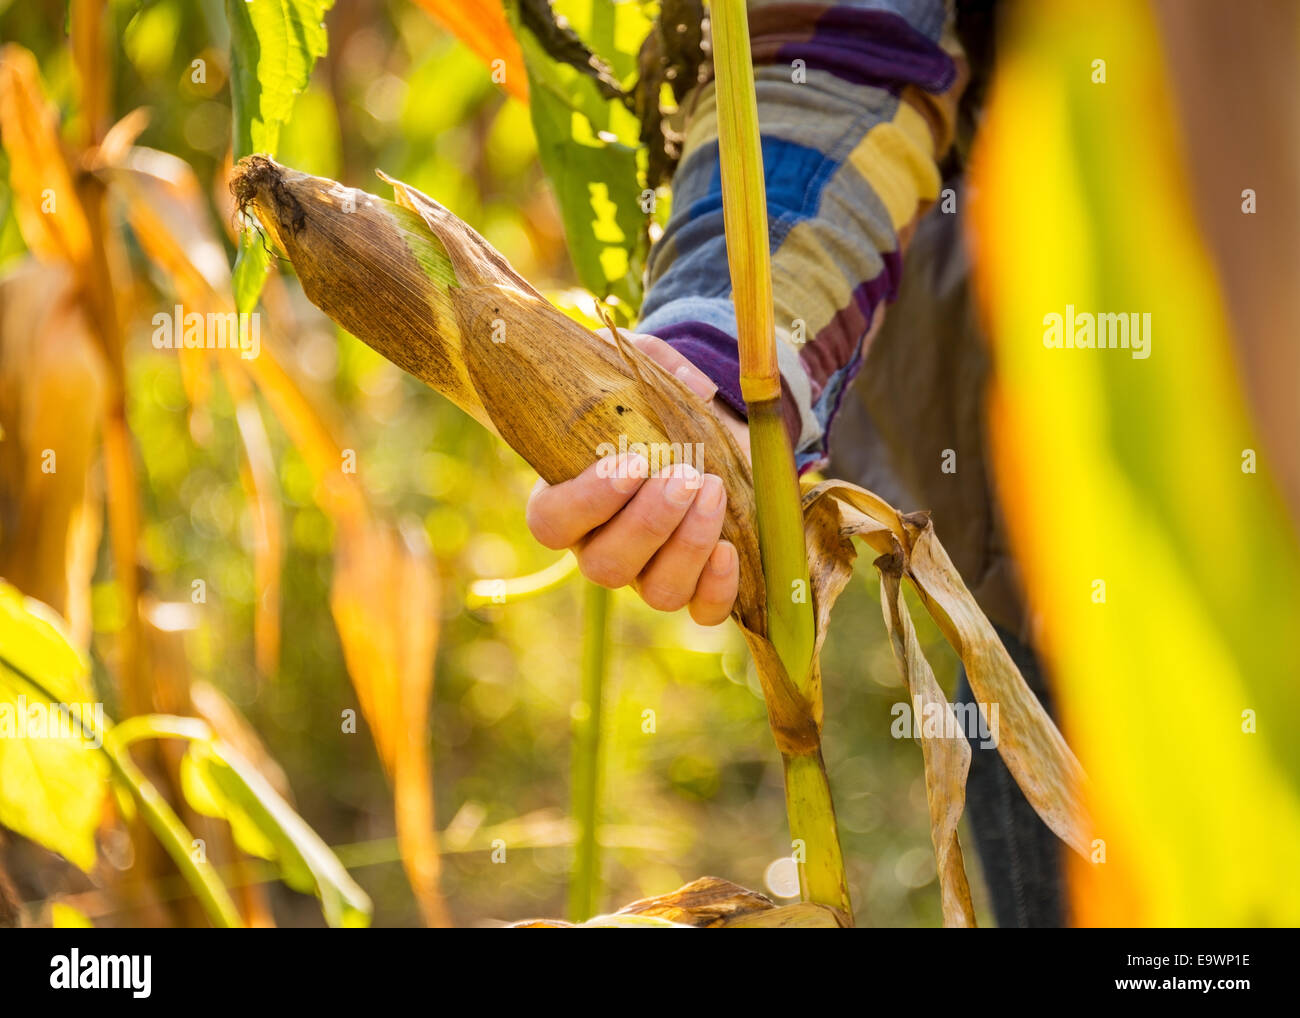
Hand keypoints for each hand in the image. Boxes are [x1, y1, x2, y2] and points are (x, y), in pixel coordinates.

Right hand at [525, 331, 747, 624]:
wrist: (712, 433)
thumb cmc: (658, 404)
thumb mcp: (642, 369)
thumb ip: (646, 362)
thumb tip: (689, 383)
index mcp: (570, 500)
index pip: (551, 524)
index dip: (586, 503)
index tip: (630, 463)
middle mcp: (603, 547)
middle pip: (605, 566)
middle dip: (649, 522)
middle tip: (685, 474)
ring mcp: (649, 574)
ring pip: (658, 592)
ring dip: (688, 545)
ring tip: (714, 491)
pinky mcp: (697, 585)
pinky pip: (702, 611)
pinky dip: (717, 589)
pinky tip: (730, 548)